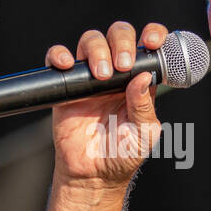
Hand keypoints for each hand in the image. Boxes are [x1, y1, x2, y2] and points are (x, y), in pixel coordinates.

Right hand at [44, 21, 167, 189]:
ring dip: (97, 50)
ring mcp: (90, 77)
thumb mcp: (144, 134)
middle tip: (122, 65)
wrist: (92, 175)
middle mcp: (116, 74)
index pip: (148, 46)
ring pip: (90, 41)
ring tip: (101, 76)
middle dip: (122, 42)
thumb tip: (143, 77)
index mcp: (139, 80)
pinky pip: (58, 59)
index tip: (152, 42)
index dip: (153, 35)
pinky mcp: (67, 87)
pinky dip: (59, 55)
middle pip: (118, 35)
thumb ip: (144, 106)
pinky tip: (67, 65)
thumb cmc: (122, 155)